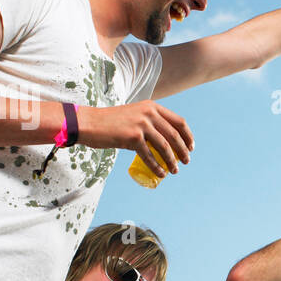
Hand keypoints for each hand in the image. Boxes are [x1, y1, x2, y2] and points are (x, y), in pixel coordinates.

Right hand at [77, 99, 192, 172]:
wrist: (89, 123)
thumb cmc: (111, 122)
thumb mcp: (134, 115)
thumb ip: (149, 122)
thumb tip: (163, 141)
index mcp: (152, 106)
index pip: (179, 121)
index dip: (188, 136)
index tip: (191, 147)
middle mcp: (149, 113)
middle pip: (174, 135)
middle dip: (183, 151)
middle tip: (186, 161)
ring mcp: (141, 124)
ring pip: (164, 147)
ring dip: (172, 161)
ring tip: (175, 170)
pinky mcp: (132, 137)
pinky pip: (149, 156)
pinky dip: (157, 167)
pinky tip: (161, 173)